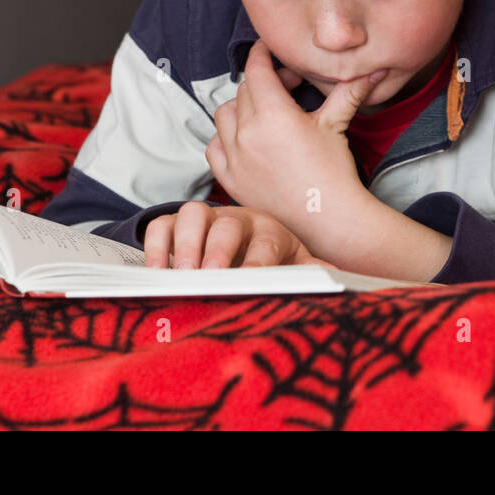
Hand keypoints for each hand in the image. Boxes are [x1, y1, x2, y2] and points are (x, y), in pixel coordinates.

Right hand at [142, 202, 335, 269]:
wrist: (250, 241)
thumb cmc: (274, 259)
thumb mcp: (296, 265)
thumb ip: (312, 273)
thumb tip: (339, 280)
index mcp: (271, 231)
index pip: (267, 240)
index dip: (258, 260)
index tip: (249, 279)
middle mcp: (238, 219)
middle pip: (227, 225)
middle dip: (217, 251)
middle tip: (208, 277)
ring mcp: (207, 219)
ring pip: (192, 215)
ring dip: (185, 244)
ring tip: (181, 275)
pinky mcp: (179, 225)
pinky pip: (162, 224)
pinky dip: (156, 245)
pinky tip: (156, 272)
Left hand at [206, 39, 385, 235]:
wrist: (327, 218)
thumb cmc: (334, 173)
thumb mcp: (337, 125)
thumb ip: (348, 93)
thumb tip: (375, 72)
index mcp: (273, 114)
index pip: (257, 70)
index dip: (261, 54)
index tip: (266, 50)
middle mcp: (248, 133)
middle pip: (244, 91)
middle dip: (263, 81)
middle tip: (286, 87)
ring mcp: (235, 157)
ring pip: (223, 115)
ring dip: (240, 107)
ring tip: (263, 111)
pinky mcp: (230, 179)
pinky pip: (214, 147)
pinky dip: (224, 137)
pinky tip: (242, 138)